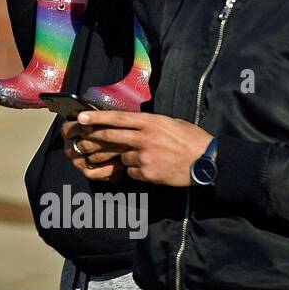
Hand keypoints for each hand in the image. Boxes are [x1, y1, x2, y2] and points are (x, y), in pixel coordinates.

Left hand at [62, 110, 213, 186]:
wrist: (207, 162)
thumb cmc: (190, 139)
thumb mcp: (169, 123)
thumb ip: (148, 124)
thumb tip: (131, 124)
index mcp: (150, 122)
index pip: (117, 117)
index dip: (97, 117)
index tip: (81, 116)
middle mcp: (144, 138)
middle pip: (111, 136)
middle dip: (95, 137)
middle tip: (83, 138)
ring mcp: (144, 156)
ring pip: (122, 157)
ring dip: (128, 158)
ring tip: (149, 157)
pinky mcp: (147, 173)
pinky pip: (132, 172)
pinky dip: (138, 171)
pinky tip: (154, 168)